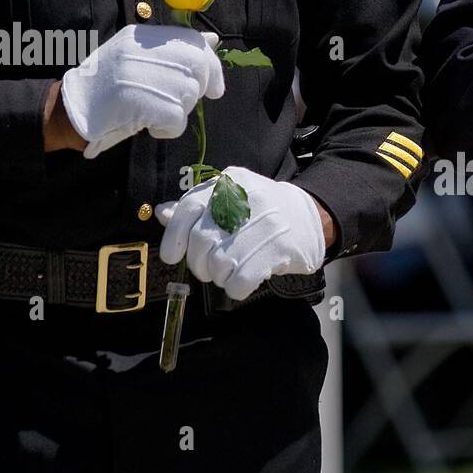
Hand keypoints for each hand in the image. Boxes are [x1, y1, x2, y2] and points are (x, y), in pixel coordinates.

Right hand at [59, 25, 224, 158]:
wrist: (72, 109)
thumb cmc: (105, 88)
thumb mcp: (136, 59)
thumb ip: (172, 50)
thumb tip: (213, 41)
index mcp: (142, 38)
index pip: (192, 40)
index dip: (210, 64)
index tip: (214, 88)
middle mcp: (145, 51)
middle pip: (198, 66)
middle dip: (198, 89)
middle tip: (175, 104)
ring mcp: (146, 75)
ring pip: (190, 95)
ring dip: (177, 110)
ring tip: (150, 111)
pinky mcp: (147, 102)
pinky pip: (178, 119)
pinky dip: (168, 129)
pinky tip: (148, 126)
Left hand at [156, 167, 327, 300]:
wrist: (311, 216)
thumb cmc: (262, 211)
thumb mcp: (229, 199)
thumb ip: (195, 208)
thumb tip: (162, 213)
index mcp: (229, 184)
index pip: (189, 208)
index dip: (174, 236)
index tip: (171, 256)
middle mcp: (246, 199)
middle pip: (202, 242)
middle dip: (200, 264)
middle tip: (209, 269)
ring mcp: (265, 224)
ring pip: (220, 264)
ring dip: (220, 277)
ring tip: (230, 272)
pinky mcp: (280, 248)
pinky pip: (242, 279)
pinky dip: (237, 288)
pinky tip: (243, 282)